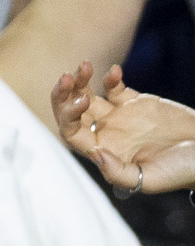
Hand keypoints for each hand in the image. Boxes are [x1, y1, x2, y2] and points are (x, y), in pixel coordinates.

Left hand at [53, 61, 194, 191]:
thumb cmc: (181, 171)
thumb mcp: (148, 180)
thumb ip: (118, 171)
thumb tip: (94, 153)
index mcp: (103, 152)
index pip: (72, 134)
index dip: (69, 117)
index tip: (80, 103)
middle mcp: (106, 134)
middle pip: (73, 113)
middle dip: (64, 95)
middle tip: (66, 78)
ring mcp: (119, 117)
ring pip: (88, 97)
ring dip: (81, 82)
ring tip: (83, 66)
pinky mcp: (137, 103)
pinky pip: (115, 88)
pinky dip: (111, 78)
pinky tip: (114, 70)